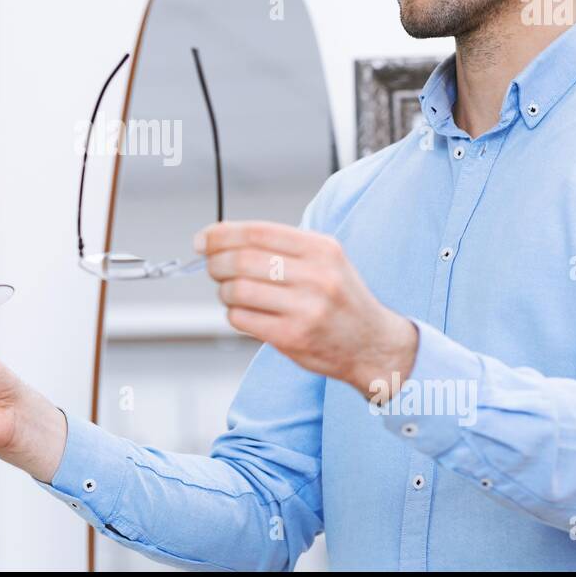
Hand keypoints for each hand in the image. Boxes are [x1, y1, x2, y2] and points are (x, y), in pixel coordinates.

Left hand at [194, 221, 418, 396]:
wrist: (373, 344)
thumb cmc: (340, 298)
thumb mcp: (324, 260)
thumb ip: (280, 247)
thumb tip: (220, 238)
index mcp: (322, 249)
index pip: (257, 232)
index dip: (221, 234)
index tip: (202, 239)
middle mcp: (316, 276)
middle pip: (242, 260)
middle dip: (215, 263)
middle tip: (212, 267)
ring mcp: (305, 308)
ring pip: (237, 290)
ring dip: (223, 290)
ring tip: (231, 292)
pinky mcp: (292, 337)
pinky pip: (242, 318)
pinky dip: (233, 313)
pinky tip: (244, 312)